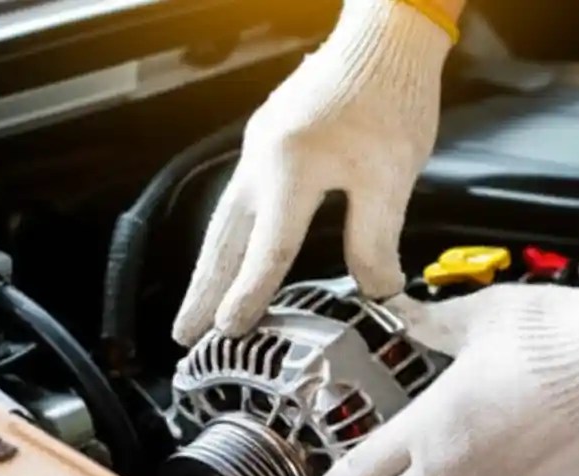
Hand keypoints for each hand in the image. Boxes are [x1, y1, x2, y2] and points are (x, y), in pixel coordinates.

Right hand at [171, 0, 452, 345]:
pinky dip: (230, 236)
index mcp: (291, 169)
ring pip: (227, 220)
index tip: (230, 330)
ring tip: (199, 306)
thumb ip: (375, 238)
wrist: (386, 37)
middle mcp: (263, 159)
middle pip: (225, 239)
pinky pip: (239, 198)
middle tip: (186, 334)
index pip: (267, 249)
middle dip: (204, 291)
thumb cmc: (390, 95)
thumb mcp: (392, 176)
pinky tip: (233, 254)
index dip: (249, 294)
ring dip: (211, 267)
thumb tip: (377, 289)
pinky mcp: (269, 139)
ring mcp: (260, 147)